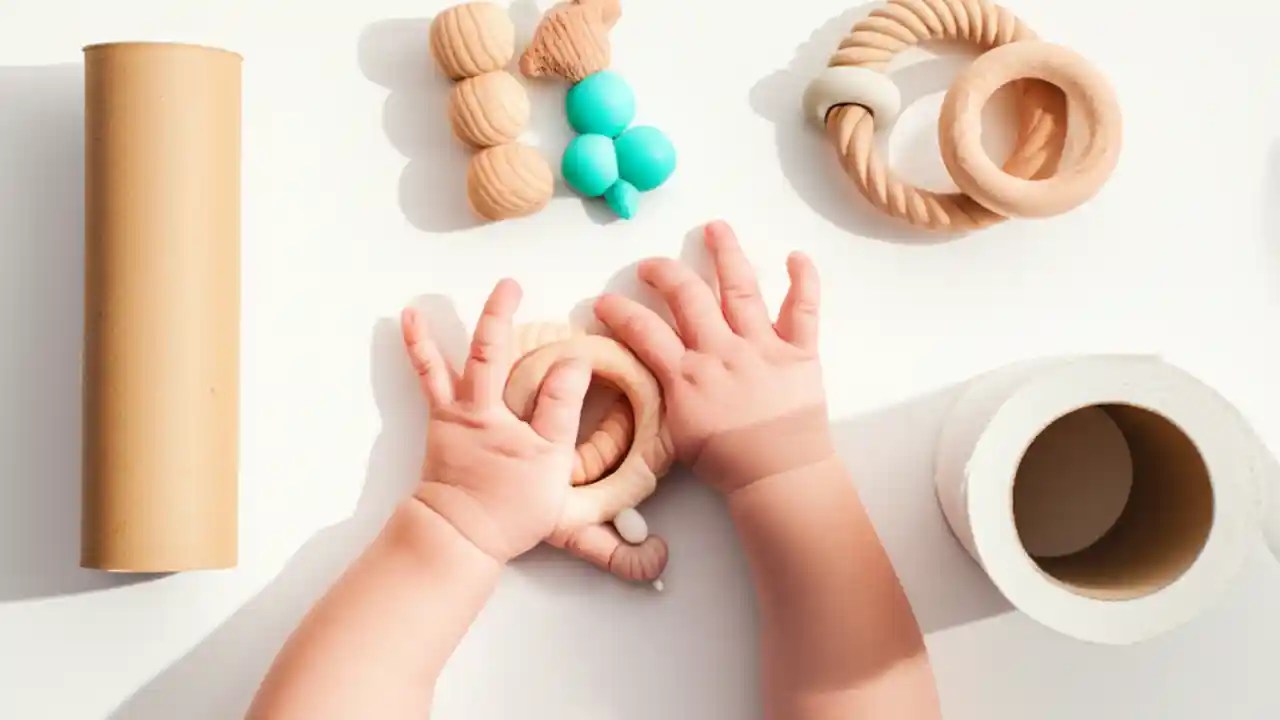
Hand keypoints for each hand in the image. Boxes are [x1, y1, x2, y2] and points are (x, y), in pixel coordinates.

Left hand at [402, 279, 590, 561]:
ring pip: (437, 369)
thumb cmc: (508, 505)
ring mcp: (448, 420)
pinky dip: (421, 362)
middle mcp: (467, 408)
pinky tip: (413, 341)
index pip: (525, 365)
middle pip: (483, 352)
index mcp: (494, 412)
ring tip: (412, 312)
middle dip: (499, 315)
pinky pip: (428, 389)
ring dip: (425, 339)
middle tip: (511, 285)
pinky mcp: (440, 433)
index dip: (550, 348)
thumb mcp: (548, 460)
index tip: (576, 342)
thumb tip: (573, 361)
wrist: (458, 538)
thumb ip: (560, 407)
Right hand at [594, 221, 832, 494]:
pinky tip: (796, 256)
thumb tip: (646, 371)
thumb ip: (662, 396)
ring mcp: (762, 347)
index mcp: (688, 375)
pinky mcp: (800, 352)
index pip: (644, 331)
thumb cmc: (726, 463)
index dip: (620, 312)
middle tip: (650, 265)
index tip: (604, 300)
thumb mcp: (677, 435)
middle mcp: (722, 351)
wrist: (779, 475)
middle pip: (688, 296)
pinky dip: (803, 280)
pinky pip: (803, 309)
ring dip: (726, 253)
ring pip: (741, 288)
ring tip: (715, 227)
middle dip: (664, 273)